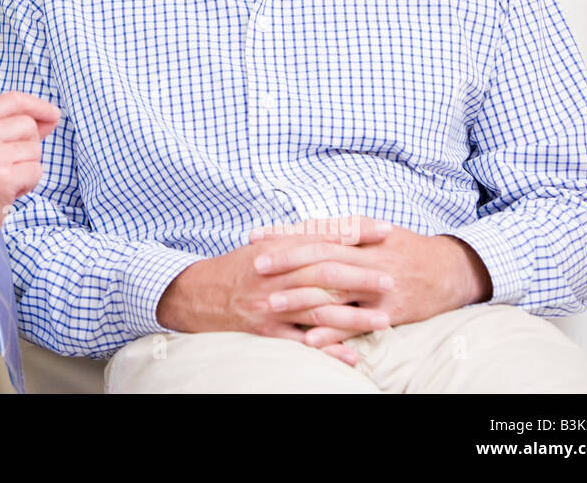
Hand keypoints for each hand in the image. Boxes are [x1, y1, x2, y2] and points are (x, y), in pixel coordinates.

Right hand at [0, 92, 59, 250]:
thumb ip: (11, 129)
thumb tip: (48, 117)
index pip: (12, 99)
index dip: (37, 105)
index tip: (52, 113)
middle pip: (28, 125)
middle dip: (28, 146)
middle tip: (7, 165)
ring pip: (35, 150)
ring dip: (27, 167)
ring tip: (4, 179)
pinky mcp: (2, 177)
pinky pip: (36, 171)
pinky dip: (28, 184)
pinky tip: (8, 191)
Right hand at [156, 217, 396, 365]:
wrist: (196, 294)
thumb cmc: (236, 269)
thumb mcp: (264, 246)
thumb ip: (298, 239)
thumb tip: (335, 230)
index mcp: (276, 250)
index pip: (321, 238)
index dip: (354, 234)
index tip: (383, 232)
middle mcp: (274, 277)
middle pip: (323, 274)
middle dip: (360, 276)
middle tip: (390, 278)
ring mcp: (270, 306)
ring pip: (316, 310)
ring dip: (352, 316)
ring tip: (383, 319)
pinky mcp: (265, 332)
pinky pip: (299, 342)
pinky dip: (326, 349)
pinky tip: (351, 354)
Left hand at [250, 218, 492, 354]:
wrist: (452, 271)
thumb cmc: (405, 249)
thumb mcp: (376, 230)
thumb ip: (341, 230)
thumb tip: (301, 228)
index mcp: (363, 235)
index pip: (317, 231)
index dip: (286, 234)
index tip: (257, 237)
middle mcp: (370, 258)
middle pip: (322, 257)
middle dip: (287, 261)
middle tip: (256, 267)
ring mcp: (381, 286)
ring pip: (336, 290)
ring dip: (302, 298)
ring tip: (272, 303)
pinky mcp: (392, 311)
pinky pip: (358, 323)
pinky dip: (333, 332)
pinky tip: (309, 339)